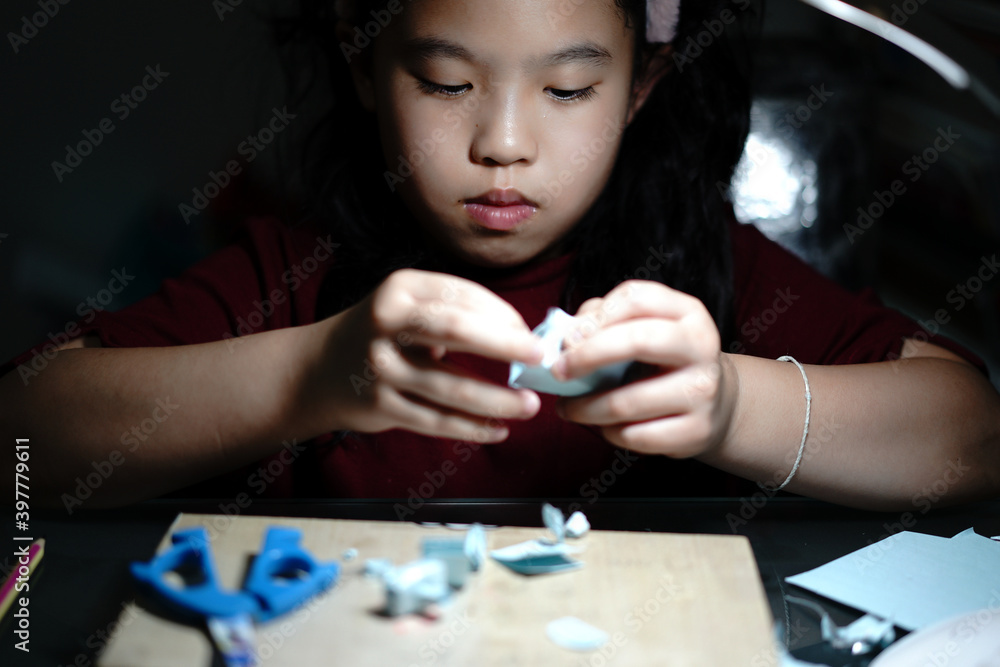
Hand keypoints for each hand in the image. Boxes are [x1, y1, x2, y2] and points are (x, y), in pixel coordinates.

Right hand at [313, 269, 542, 441]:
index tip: (530, 333)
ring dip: (498, 400)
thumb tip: (520, 335)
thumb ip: (454, 312)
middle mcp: (386, 323)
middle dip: (506, 346)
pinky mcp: (380, 406)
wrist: (317, 370)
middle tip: (540, 358)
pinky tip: (498, 430)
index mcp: (399, 289)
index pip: (462, 296)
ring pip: (452, 387)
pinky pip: (437, 421)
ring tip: (530, 405)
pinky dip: (472, 428)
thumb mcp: (407, 304)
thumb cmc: (382, 333)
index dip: (503, 315)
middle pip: (458, 331)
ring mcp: (381, 367)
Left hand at [553, 281, 737, 457]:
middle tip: (558, 371)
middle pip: (637, 341)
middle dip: (587, 356)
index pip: (637, 299)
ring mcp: (702, 391)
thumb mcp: (646, 328)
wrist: (716, 404)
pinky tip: (601, 426)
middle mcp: (700, 346)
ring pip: (628, 401)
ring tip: (567, 408)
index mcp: (687, 312)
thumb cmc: (664, 361)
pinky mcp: (696, 430)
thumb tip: (567, 336)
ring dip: (585, 408)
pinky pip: (636, 436)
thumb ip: (605, 321)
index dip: (596, 317)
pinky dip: (608, 433)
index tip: (567, 338)